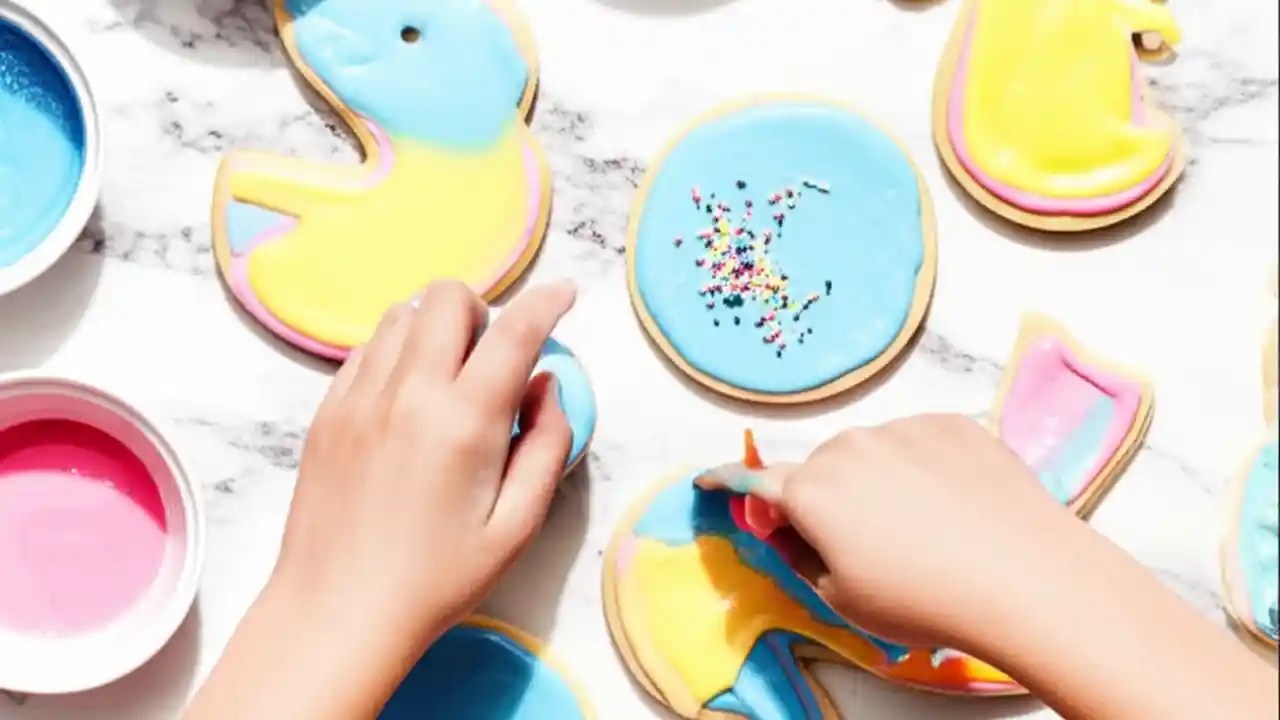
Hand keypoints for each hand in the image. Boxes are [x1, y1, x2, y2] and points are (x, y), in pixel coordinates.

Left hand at [274, 279, 574, 650]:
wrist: (337, 611)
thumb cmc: (436, 580)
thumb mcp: (517, 527)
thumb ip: (547, 447)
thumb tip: (547, 387)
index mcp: (465, 422)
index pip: (515, 330)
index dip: (547, 302)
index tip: (564, 295)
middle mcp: (409, 394)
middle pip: (447, 297)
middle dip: (482, 311)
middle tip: (493, 359)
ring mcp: (359, 398)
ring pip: (401, 315)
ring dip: (436, 327)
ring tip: (449, 379)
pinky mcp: (328, 412)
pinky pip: (366, 349)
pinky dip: (397, 353)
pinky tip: (408, 400)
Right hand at [715, 414, 1064, 649]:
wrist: (1027, 577)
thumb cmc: (925, 599)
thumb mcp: (844, 598)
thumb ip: (802, 556)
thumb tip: (788, 531)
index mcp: (811, 492)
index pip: (753, 482)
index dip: (726, 483)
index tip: (710, 480)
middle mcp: (848, 447)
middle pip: (820, 469)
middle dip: (825, 497)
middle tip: (859, 541)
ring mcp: (903, 429)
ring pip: (872, 453)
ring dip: (877, 481)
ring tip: (922, 528)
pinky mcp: (951, 424)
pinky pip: (919, 442)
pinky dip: (924, 467)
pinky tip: (954, 506)